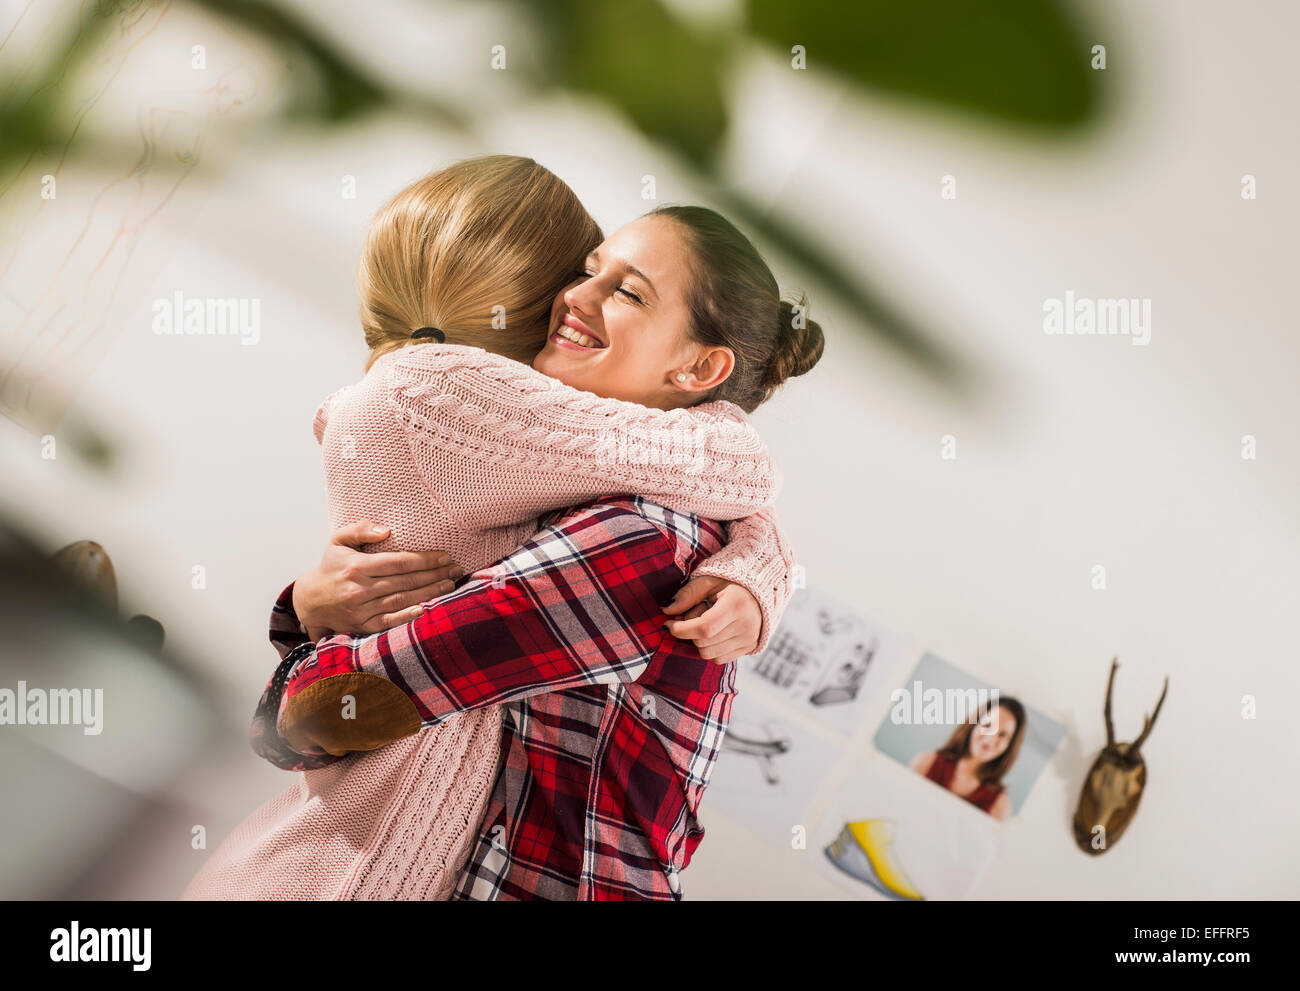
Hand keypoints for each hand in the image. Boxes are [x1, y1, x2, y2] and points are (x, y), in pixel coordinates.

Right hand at [291, 521, 463, 639]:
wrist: (311, 599)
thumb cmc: (332, 566)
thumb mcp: (338, 541)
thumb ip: (360, 529)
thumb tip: (387, 530)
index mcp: (357, 566)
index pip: (400, 562)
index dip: (425, 559)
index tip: (445, 556)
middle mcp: (360, 589)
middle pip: (406, 581)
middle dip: (434, 575)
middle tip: (455, 569)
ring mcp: (361, 609)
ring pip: (402, 599)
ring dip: (429, 593)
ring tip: (449, 585)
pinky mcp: (362, 625)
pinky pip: (390, 621)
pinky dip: (408, 616)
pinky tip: (427, 608)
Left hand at [662, 576, 761, 663]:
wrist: (760, 590)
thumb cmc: (730, 582)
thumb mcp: (708, 581)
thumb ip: (687, 595)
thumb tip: (666, 610)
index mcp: (737, 605)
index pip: (704, 627)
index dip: (681, 629)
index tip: (668, 623)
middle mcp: (746, 626)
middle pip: (703, 642)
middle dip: (690, 631)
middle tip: (697, 611)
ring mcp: (749, 640)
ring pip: (708, 654)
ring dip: (700, 640)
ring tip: (709, 620)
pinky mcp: (749, 648)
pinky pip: (718, 659)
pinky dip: (710, 647)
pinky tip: (716, 630)